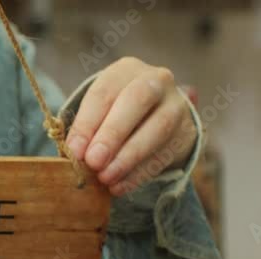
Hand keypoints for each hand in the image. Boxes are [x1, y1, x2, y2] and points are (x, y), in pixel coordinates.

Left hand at [65, 57, 197, 196]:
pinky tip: (120, 186)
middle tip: (94, 162)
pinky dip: (140, 173)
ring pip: (157, 128)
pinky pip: (165, 153)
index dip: (87, 123)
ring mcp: (176, 105)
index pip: (104, 92)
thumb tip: (74, 154)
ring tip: (106, 178)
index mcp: (126, 70)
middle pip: (136, 100)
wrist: (154, 118)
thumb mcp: (98, 113)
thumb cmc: (115, 114)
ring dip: (128, 157)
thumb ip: (86, 130)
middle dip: (113, 133)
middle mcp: (156, 81)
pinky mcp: (187, 132)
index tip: (74, 151)